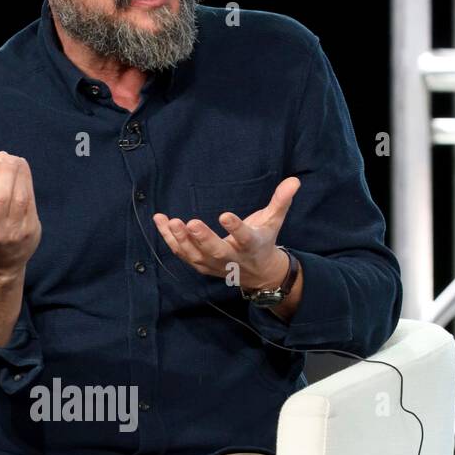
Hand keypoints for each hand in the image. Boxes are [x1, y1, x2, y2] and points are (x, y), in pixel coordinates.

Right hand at [0, 152, 41, 274]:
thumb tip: (1, 160)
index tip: (0, 156)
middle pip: (1, 194)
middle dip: (7, 171)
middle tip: (10, 157)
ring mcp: (13, 232)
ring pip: (18, 198)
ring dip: (20, 175)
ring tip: (19, 162)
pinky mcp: (30, 232)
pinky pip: (30, 204)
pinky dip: (28, 185)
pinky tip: (25, 175)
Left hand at [153, 176, 300, 288]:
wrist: (258, 274)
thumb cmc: (263, 241)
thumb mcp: (274, 222)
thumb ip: (281, 201)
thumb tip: (294, 180)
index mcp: (252, 246)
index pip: (245, 238)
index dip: (236, 228)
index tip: (225, 215)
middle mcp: (232, 259)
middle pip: (216, 252)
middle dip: (203, 239)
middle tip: (191, 223)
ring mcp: (214, 264)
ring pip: (195, 256)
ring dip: (182, 240)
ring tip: (170, 222)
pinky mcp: (200, 265)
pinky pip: (182, 253)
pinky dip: (169, 239)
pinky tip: (160, 221)